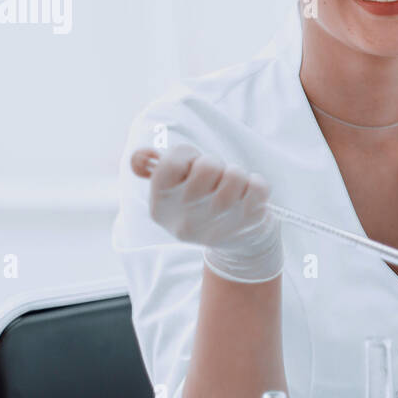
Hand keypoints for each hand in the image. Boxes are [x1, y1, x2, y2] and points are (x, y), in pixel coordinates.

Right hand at [130, 145, 282, 282]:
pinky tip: (249, 193)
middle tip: (215, 177)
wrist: (239, 242)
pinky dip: (256, 182)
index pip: (169, 164)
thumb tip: (140, 155)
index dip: (186, 155)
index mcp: (161, 207)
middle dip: (215, 164)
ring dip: (236, 173)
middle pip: (207, 166)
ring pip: (234, 175)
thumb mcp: (175, 191)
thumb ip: (158, 168)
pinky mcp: (247, 225)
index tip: (191, 165)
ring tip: (233, 185)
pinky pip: (257, 186)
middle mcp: (186, 221)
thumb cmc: (204, 204)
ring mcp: (218, 226)